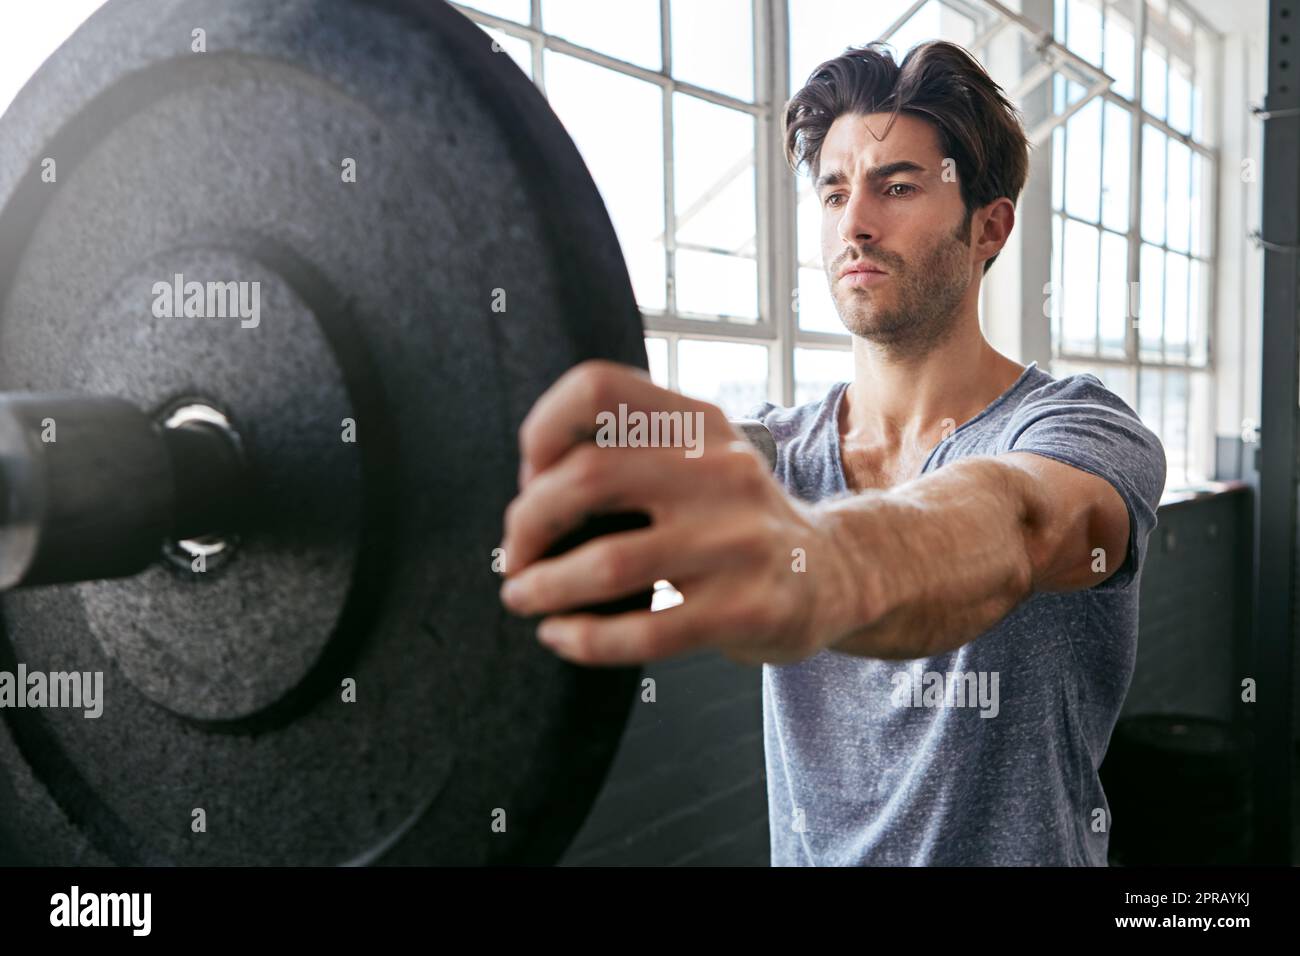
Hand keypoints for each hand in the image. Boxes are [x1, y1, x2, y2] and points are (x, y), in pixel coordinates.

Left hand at [498, 360, 861, 665]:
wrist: (834, 573)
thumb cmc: (733, 521)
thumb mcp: (699, 459)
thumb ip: (629, 452)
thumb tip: (528, 489)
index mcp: (699, 422)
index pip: (597, 387)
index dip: (542, 429)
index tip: (531, 477)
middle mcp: (721, 470)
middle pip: (585, 476)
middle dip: (526, 521)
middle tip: (515, 555)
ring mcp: (739, 540)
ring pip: (607, 563)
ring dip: (542, 586)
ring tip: (522, 596)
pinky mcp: (748, 609)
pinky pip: (643, 632)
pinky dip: (583, 638)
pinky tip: (560, 636)